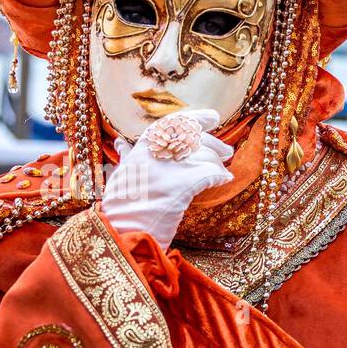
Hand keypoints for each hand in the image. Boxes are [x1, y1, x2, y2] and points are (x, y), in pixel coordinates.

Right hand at [100, 107, 231, 249]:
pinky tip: (225, 179)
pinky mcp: (184, 184)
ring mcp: (171, 166)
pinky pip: (211, 174)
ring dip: (218, 163)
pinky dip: (220, 176)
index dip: (197, 118)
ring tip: (224, 171)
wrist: (122, 230)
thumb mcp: (121, 173)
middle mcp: (158, 150)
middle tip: (226, 151)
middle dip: (214, 143)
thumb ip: (127, 155)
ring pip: (206, 156)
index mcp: (143, 145)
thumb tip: (120, 142)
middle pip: (196, 138)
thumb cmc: (121, 205)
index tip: (213, 117)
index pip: (176, 121)